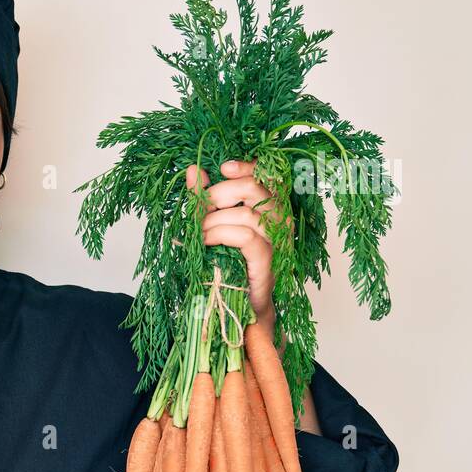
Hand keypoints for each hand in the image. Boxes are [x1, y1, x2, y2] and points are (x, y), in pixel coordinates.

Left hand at [186, 159, 286, 334]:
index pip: (267, 175)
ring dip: (213, 220)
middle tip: (200, 209)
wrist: (238, 305)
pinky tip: (206, 242)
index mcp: (268, 206)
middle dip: (219, 194)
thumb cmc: (226, 262)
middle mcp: (278, 220)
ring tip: (199, 234)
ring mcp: (276, 241)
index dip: (247, 166)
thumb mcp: (211, 224)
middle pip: (255, 188)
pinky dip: (221, 235)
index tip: (223, 168)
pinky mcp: (268, 263)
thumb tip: (192, 171)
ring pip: (246, 214)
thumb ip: (204, 199)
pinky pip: (246, 238)